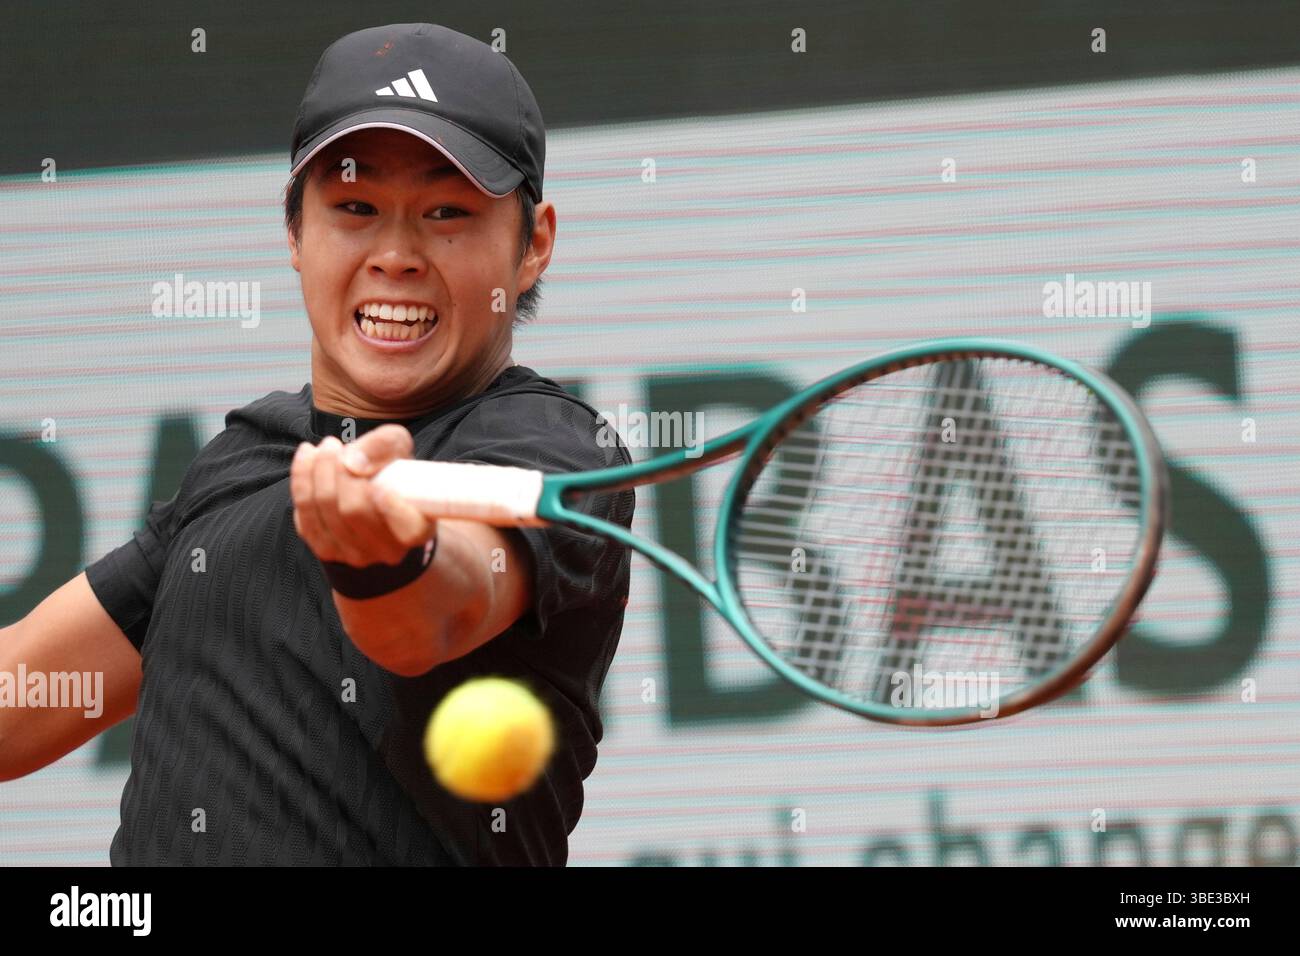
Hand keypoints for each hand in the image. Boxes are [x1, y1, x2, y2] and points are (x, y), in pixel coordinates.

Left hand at [290, 425, 433, 566]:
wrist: (373, 501)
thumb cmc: (392, 474)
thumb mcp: (399, 450)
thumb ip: (384, 446)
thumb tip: (352, 462)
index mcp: (417, 529)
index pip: (410, 530)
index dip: (393, 509)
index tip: (380, 484)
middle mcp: (388, 550)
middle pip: (355, 511)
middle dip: (340, 472)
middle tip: (336, 444)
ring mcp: (355, 554)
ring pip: (326, 509)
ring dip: (319, 469)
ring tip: (327, 447)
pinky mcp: (325, 549)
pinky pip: (304, 512)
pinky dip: (302, 478)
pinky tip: (307, 455)